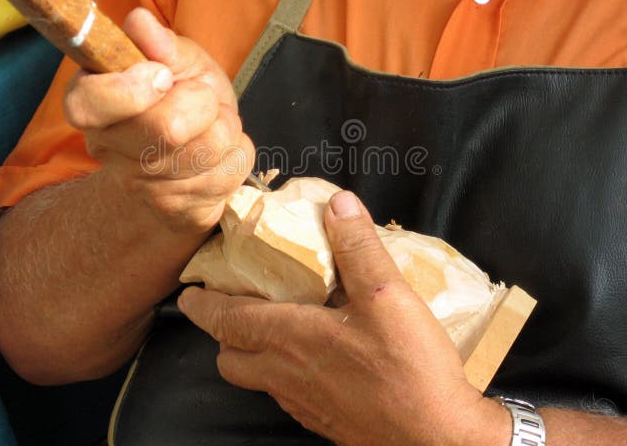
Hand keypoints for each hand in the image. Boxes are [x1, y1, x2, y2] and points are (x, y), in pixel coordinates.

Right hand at [63, 7, 254, 233]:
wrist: (197, 154)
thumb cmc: (184, 98)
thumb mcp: (179, 61)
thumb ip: (162, 44)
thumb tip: (140, 22)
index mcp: (92, 102)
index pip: (88, 103)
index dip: (132, 88)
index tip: (162, 76)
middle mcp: (107, 149)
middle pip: (167, 129)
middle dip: (203, 103)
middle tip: (201, 98)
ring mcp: (140, 186)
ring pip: (208, 150)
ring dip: (226, 128)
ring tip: (212, 124)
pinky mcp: (176, 211)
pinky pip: (229, 173)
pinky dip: (237, 154)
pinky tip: (220, 153)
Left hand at [178, 191, 509, 445]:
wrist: (437, 439)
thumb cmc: (409, 370)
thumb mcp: (387, 295)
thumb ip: (358, 247)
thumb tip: (338, 205)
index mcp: (291, 339)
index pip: (227, 321)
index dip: (202, 306)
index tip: (189, 295)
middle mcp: (286, 375)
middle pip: (230, 357)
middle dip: (223, 333)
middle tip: (236, 308)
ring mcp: (303, 404)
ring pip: (257, 380)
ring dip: (253, 353)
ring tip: (275, 328)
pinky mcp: (324, 422)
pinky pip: (286, 396)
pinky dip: (284, 374)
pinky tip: (317, 360)